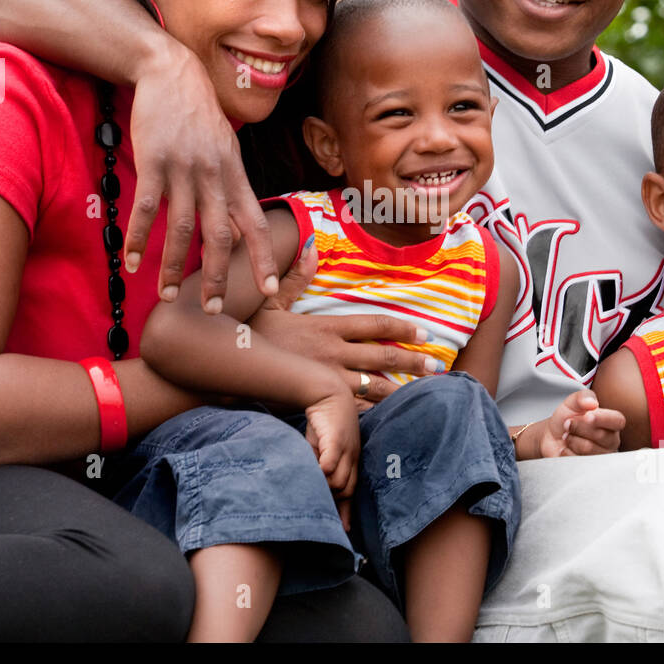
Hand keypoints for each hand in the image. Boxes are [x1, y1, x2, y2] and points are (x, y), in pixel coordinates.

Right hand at [123, 46, 278, 308]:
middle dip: (217, 276)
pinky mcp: (155, 162)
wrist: (171, 73)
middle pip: (220, 235)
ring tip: (166, 295)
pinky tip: (132, 261)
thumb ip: (230, 186)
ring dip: (173, 265)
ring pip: (183, 228)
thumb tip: (235, 224)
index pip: (254, 224)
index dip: (263, 258)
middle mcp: (214, 176)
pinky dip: (140, 238)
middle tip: (213, 310)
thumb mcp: (224, 149)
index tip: (269, 291)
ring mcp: (185, 169)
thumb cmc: (197, 114)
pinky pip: (148, 208)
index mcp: (234, 176)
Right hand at [249, 242, 438, 402]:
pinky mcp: (316, 403)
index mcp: (325, 328)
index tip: (424, 332)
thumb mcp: (270, 300)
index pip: (374, 325)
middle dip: (412, 362)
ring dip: (399, 391)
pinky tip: (389, 418)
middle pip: (382, 358)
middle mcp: (332, 355)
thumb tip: (310, 245)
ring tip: (423, 395)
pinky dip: (372, 413)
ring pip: (373, 388)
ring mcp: (325, 382)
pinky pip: (351, 410)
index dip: (403, 328)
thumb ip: (295, 277)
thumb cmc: (246, 333)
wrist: (228, 367)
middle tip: (436, 366)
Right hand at [302, 386, 360, 529]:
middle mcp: (353, 457)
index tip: (344, 529)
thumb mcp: (323, 446)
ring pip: (340, 482)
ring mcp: (347, 449)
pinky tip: (315, 474)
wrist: (328, 392)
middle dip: (333, 502)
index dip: (347, 511)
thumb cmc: (325, 421)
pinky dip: (324, 473)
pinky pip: (331, 464)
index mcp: (352, 460)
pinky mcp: (336, 440)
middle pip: (347, 490)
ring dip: (325, 488)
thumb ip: (320, 463)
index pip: (352, 491)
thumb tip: (312, 480)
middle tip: (315, 502)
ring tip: (309, 486)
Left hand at [536, 390, 624, 457]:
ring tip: (568, 436)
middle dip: (578, 427)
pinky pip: (578, 461)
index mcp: (611, 422)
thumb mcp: (572, 402)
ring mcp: (601, 456)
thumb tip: (592, 403)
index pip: (617, 421)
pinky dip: (566, 452)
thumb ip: (582, 397)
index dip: (602, 419)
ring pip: (589, 450)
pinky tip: (566, 448)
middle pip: (601, 436)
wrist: (552, 436)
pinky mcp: (589, 468)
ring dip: (571, 440)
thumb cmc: (567, 418)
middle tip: (568, 424)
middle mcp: (610, 441)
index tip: (587, 415)